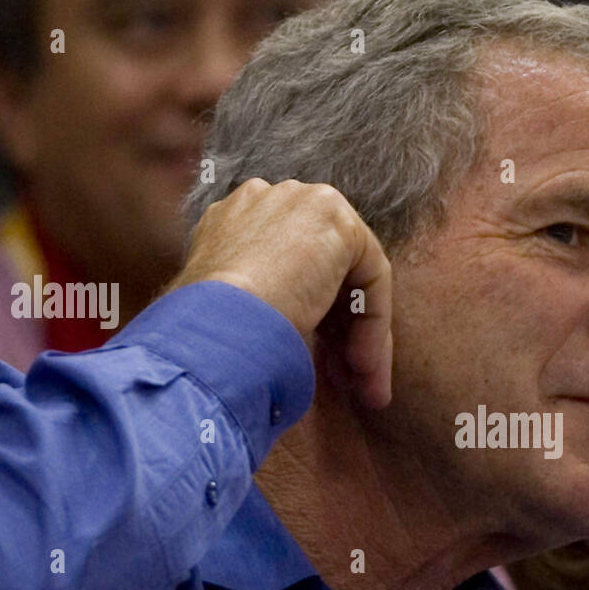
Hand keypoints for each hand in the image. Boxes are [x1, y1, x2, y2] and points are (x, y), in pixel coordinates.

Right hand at [171, 178, 392, 407]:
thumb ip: (269, 309)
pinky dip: (373, 323)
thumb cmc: (215, 341)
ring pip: (350, 275)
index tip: (320, 371)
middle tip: (350, 380)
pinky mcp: (331, 215)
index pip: (291, 270)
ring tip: (366, 388)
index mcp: (231, 227)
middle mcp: (264, 203)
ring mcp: (297, 201)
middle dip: (342, 331)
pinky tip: (363, 365)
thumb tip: (300, 333)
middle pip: (326, 269)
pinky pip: (370, 273)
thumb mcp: (239, 321)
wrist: (215, 329)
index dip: (313, 324)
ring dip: (362, 335)